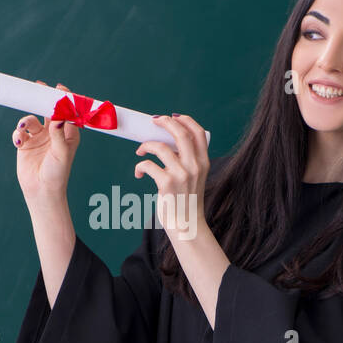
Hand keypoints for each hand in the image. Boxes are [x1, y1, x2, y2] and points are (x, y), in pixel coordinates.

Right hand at [13, 80, 80, 208]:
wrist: (42, 190)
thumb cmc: (57, 173)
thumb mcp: (61, 153)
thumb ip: (59, 134)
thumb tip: (59, 116)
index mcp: (68, 133)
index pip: (67, 111)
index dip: (63, 98)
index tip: (58, 88)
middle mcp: (54, 133)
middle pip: (47, 110)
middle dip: (41, 99)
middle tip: (36, 87)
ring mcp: (39, 137)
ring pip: (30, 119)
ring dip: (25, 121)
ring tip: (23, 127)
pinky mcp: (26, 144)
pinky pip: (19, 132)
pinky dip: (17, 134)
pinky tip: (19, 142)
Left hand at [134, 114, 209, 242]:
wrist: (187, 226)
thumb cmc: (185, 200)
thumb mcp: (194, 178)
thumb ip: (187, 161)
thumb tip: (166, 142)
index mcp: (203, 163)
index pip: (198, 133)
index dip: (185, 120)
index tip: (172, 116)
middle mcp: (195, 166)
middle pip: (180, 134)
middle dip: (165, 122)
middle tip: (153, 121)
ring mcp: (181, 175)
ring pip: (161, 147)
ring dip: (146, 146)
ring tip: (140, 152)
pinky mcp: (166, 184)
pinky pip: (148, 165)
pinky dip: (139, 166)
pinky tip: (138, 174)